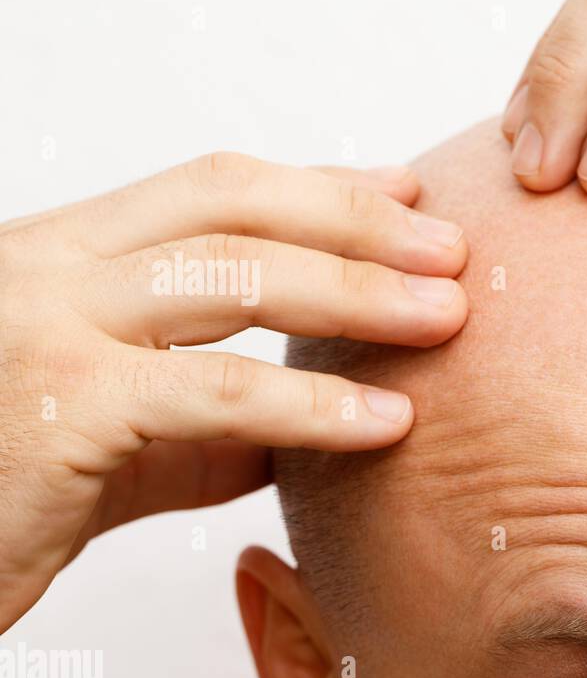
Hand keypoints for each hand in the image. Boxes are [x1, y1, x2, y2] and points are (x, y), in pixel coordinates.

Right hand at [0, 154, 469, 630]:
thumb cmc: (13, 490)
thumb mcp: (125, 432)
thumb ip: (212, 410)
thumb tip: (316, 415)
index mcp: (68, 255)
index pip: (213, 189)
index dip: (321, 186)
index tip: (408, 198)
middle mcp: (49, 267)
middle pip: (232, 208)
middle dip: (356, 223)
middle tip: (452, 252)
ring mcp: (45, 329)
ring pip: (229, 278)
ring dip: (355, 293)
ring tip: (445, 319)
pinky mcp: (60, 410)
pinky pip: (215, 394)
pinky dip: (314, 405)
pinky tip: (387, 424)